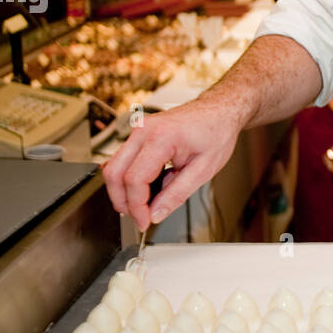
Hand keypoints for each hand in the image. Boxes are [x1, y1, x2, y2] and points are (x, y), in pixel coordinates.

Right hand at [103, 99, 239, 230]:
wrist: (219, 110)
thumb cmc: (216, 132)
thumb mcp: (203, 170)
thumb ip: (176, 194)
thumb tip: (156, 214)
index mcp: (161, 137)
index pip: (134, 179)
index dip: (136, 206)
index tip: (144, 222)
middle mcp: (143, 130)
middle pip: (114, 173)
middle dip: (122, 201)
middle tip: (139, 217)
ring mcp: (138, 129)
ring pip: (113, 167)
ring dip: (124, 191)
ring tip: (145, 205)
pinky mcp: (138, 133)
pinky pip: (123, 160)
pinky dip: (129, 179)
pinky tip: (146, 190)